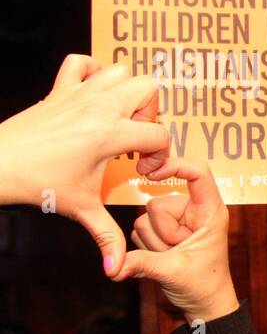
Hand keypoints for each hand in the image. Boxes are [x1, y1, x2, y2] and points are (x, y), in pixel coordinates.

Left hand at [0, 56, 168, 274]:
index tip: (141, 171)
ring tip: (117, 117)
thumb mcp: (81, 209)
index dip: (160, 155)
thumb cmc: (38, 184)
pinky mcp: (60, 89)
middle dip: (150, 112)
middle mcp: (100, 108)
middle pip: (149, 88)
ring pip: (121, 70)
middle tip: (134, 137)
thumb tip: (116, 271)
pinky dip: (92, 72)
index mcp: (111, 135)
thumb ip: (106, 237)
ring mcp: (80, 94)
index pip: (160, 135)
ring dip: (126, 91)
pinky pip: (82, 62)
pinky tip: (91, 97)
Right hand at [115, 158, 237, 323]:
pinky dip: (145, 247)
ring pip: (143, 219)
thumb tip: (113, 266)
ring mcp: (175, 219)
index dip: (175, 165)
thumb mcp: (173, 272)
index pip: (198, 173)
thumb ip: (142, 264)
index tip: (153, 174)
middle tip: (180, 252)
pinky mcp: (161, 230)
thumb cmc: (203, 286)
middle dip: (161, 234)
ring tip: (174, 256)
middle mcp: (192, 210)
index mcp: (210, 211)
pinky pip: (137, 230)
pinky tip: (163, 257)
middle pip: (156, 203)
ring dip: (152, 244)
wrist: (204, 305)